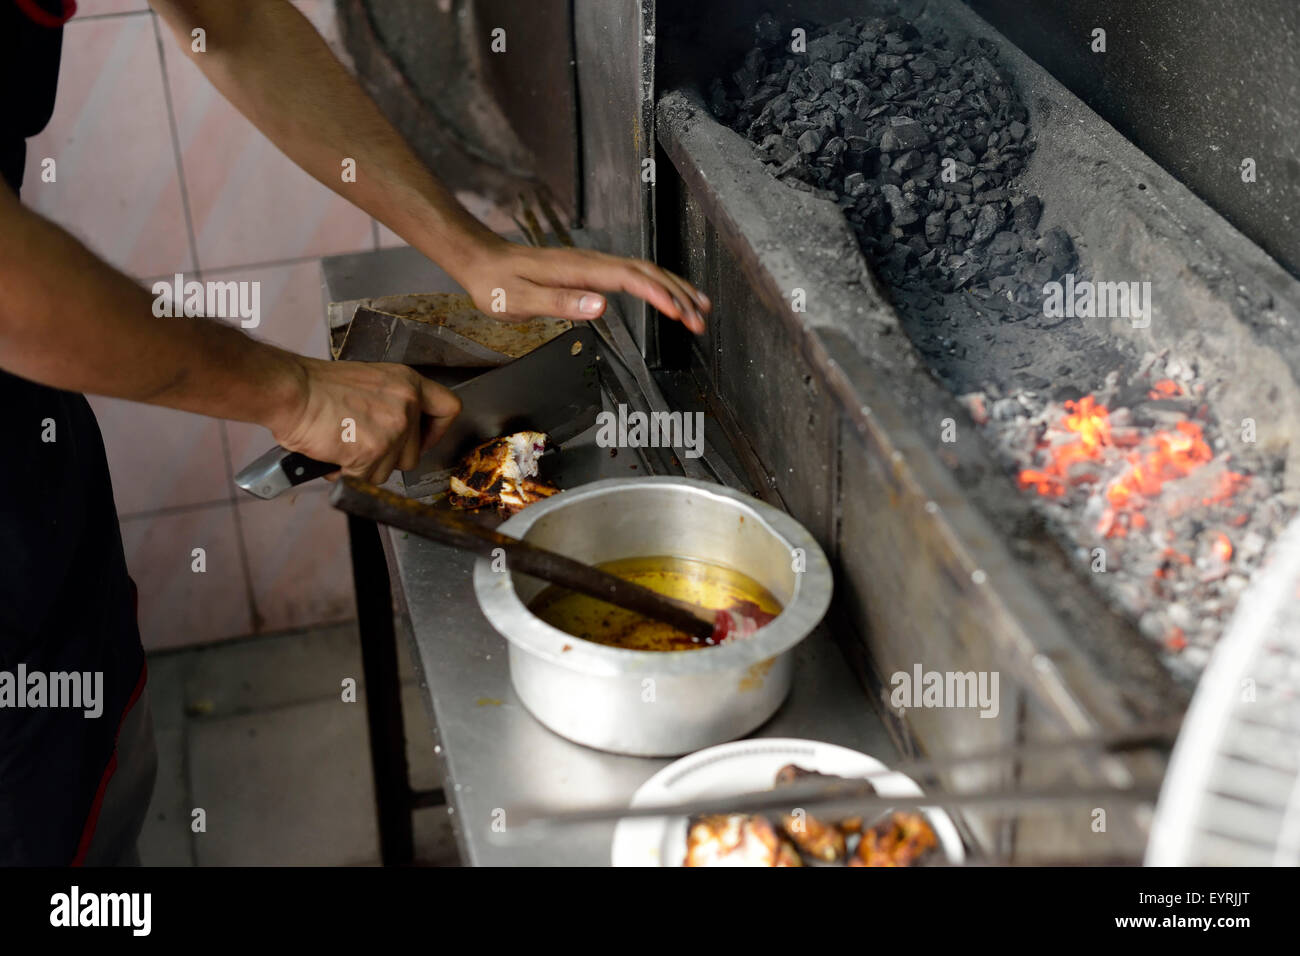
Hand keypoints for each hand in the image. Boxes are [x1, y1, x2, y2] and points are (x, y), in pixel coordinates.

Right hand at [270, 356, 460, 483]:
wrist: (291, 391)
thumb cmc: (317, 387)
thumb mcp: (370, 382)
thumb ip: (393, 404)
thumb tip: (402, 433)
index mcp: (408, 383)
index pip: (449, 409)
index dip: (436, 431)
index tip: (421, 439)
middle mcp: (407, 404)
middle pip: (414, 454)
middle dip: (387, 458)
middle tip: (360, 443)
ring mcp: (393, 429)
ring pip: (389, 471)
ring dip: (365, 467)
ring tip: (343, 444)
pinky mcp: (373, 451)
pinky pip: (367, 479)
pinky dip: (348, 474)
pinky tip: (334, 454)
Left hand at [455, 238, 710, 333]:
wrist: (482, 261)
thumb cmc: (498, 285)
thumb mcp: (521, 300)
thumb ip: (562, 303)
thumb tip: (601, 304)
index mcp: (581, 270)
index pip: (631, 280)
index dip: (659, 296)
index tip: (681, 315)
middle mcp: (593, 263)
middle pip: (647, 274)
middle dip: (678, 295)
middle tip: (701, 321)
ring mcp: (593, 264)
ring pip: (644, 272)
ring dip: (674, 289)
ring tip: (700, 308)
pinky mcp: (590, 270)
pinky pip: (632, 275)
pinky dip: (656, 285)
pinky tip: (666, 297)